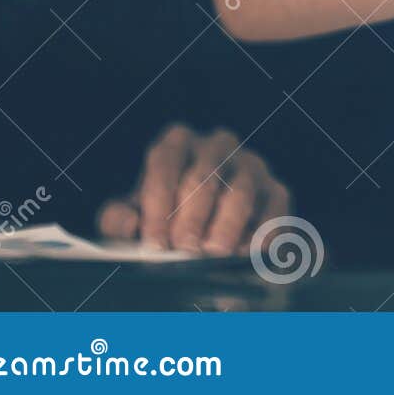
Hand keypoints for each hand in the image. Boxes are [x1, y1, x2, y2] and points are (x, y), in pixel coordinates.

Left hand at [96, 125, 291, 255]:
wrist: (208, 222)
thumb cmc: (164, 214)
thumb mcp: (135, 214)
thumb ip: (118, 218)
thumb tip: (130, 224)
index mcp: (178, 143)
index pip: (165, 162)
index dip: (158, 203)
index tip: (154, 241)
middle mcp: (217, 145)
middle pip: (204, 176)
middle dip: (193, 215)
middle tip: (184, 247)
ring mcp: (250, 164)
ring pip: (241, 190)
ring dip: (227, 224)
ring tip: (215, 251)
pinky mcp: (275, 189)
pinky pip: (274, 207)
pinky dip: (262, 229)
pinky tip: (248, 252)